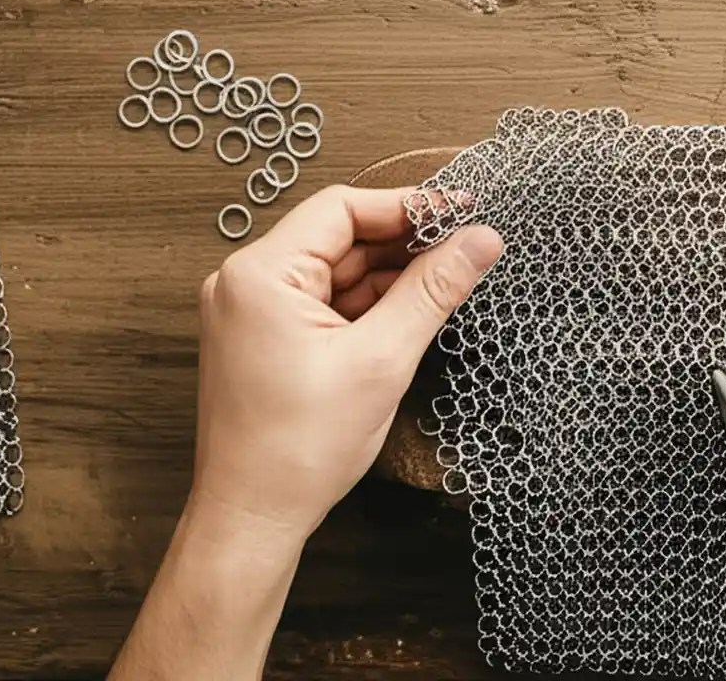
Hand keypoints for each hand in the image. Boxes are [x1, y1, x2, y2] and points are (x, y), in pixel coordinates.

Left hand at [192, 185, 502, 538]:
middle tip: (465, 248)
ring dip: (388, 276)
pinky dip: (366, 306)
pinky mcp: (264, 341)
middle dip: (402, 244)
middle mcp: (245, 283)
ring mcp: (252, 313)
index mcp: (260, 275)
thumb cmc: (299, 448)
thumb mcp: (382, 359)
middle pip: (338, 237)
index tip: (461, 211)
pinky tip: (409, 313)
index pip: (342, 209)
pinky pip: (323, 303)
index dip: (407, 206)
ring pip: (334, 272)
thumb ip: (433, 290)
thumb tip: (480, 240)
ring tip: (447, 283)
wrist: (253, 518)